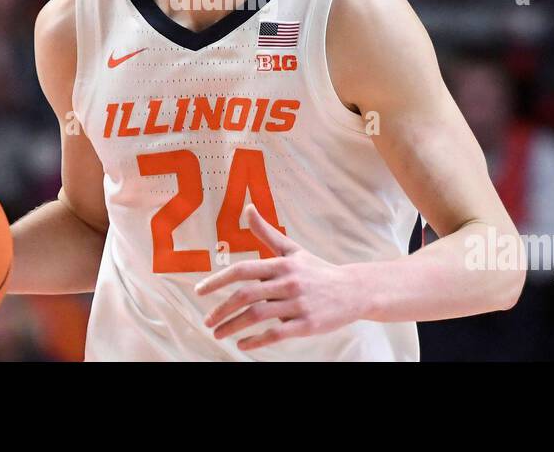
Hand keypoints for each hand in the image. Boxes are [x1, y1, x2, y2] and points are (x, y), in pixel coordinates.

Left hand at [195, 205, 365, 350]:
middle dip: (221, 310)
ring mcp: (298, 304)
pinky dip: (256, 340)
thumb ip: (266, 232)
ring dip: (233, 327)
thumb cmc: (317, 270)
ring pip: (258, 316)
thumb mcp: (292, 250)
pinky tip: (243, 344)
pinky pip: (276, 334)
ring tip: (219, 334)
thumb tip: (248, 207)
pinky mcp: (307, 324)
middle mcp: (288, 282)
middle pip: (246, 295)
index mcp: (282, 264)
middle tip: (207, 321)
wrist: (353, 290)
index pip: (243, 270)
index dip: (218, 280)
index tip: (200, 292)